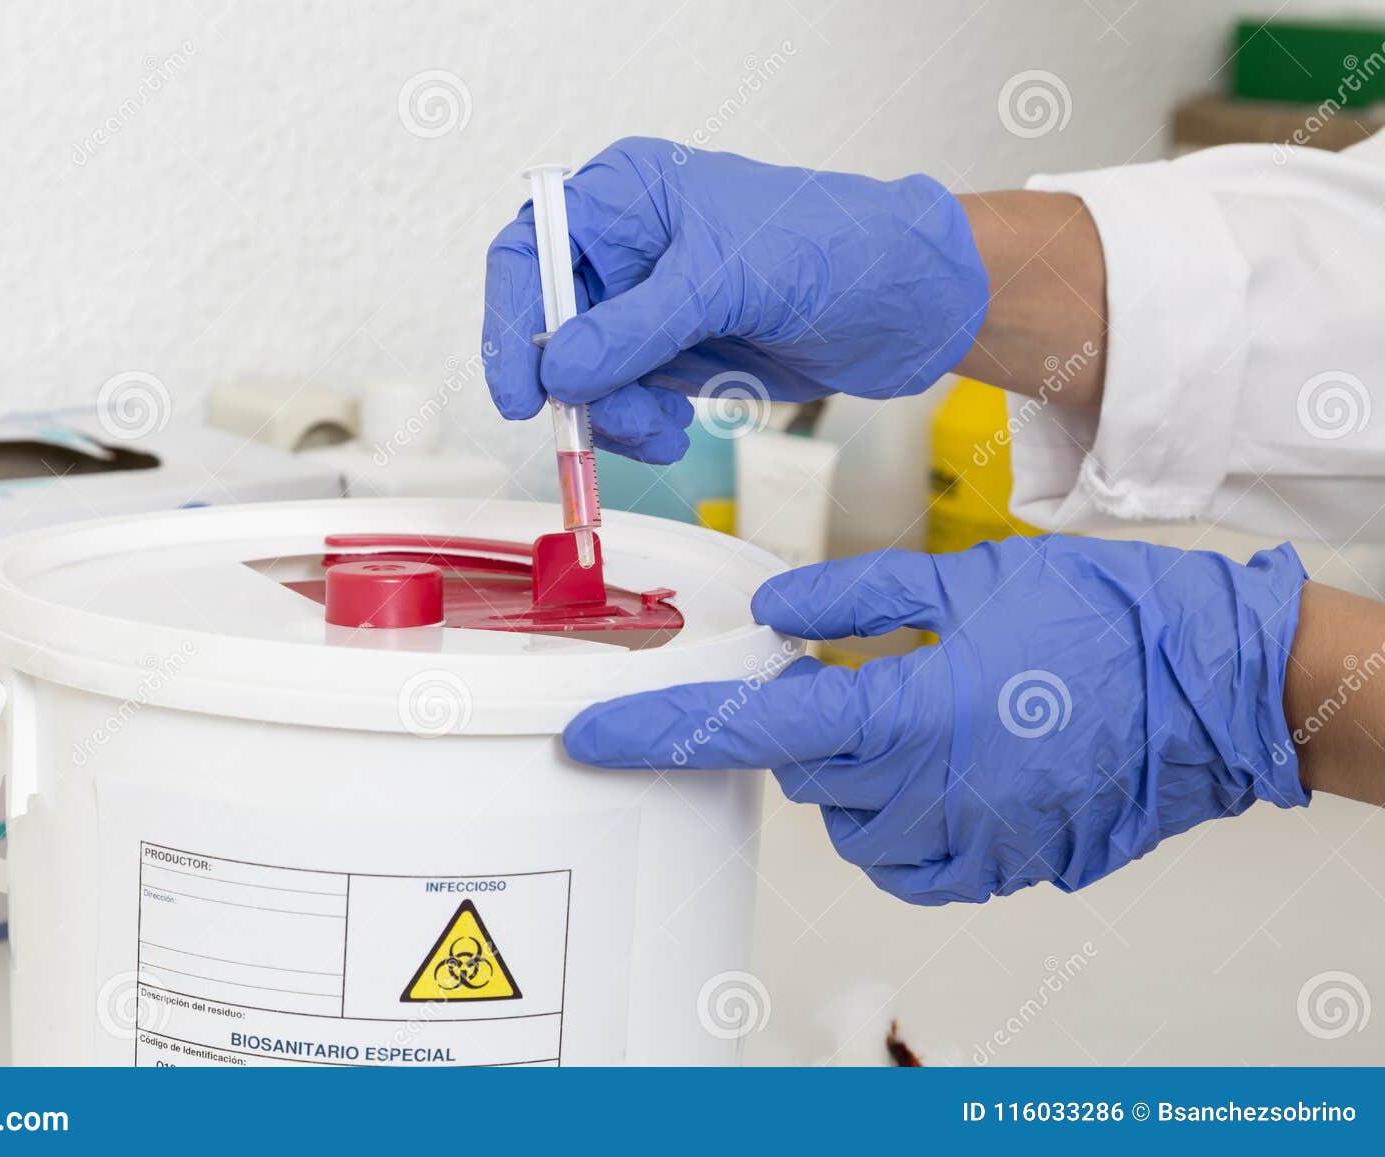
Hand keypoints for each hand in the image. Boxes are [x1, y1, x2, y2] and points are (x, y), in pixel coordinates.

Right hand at [482, 137, 987, 463]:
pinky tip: (672, 432)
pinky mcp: (675, 354)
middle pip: (552, 327)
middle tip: (602, 422)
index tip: (521, 389)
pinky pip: (625, 400)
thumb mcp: (725, 280)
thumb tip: (559, 369)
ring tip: (658, 428)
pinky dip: (638, 426)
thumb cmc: (836, 247)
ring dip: (612, 414)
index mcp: (627, 196)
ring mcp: (651, 306)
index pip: (530, 253)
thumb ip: (635, 328)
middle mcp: (629, 249)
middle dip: (576, 384)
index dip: (512, 322)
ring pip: (586, 376)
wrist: (910, 303)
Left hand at [563, 536, 1309, 903]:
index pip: (748, 729)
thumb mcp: (967, 577)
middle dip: (803, 723)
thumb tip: (777, 611)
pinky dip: (897, 826)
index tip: (593, 738)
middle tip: (854, 673)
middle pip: (801, 773)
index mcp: (904, 712)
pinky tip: (931, 780)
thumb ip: (856, 595)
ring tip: (913, 716)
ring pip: (849, 822)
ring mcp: (965, 844)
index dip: (661, 731)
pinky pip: (908, 866)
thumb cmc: (1105, 621)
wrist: (1216, 689)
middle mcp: (924, 794)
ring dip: (852, 772)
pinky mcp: (1001, 869)